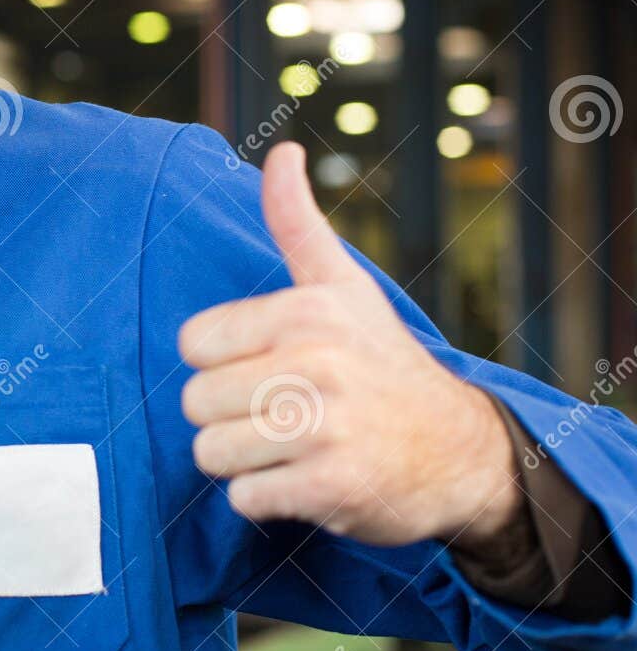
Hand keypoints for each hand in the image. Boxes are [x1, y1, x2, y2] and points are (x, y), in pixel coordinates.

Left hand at [177, 142, 519, 548]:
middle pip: (195, 403)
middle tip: (280, 414)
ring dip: (242, 461)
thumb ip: (297, 225)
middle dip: (227, 416)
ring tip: (289, 447)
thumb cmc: (380, 363)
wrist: (459, 450)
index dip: (220, 363)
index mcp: (306, 312)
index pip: (192, 345)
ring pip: (210, 453)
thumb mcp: (342, 287)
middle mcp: (316, 364)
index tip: (267, 366)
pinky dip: (264, 500)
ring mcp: (324, 428)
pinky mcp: (330, 486)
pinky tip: (305, 480)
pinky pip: (243, 499)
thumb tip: (280, 151)